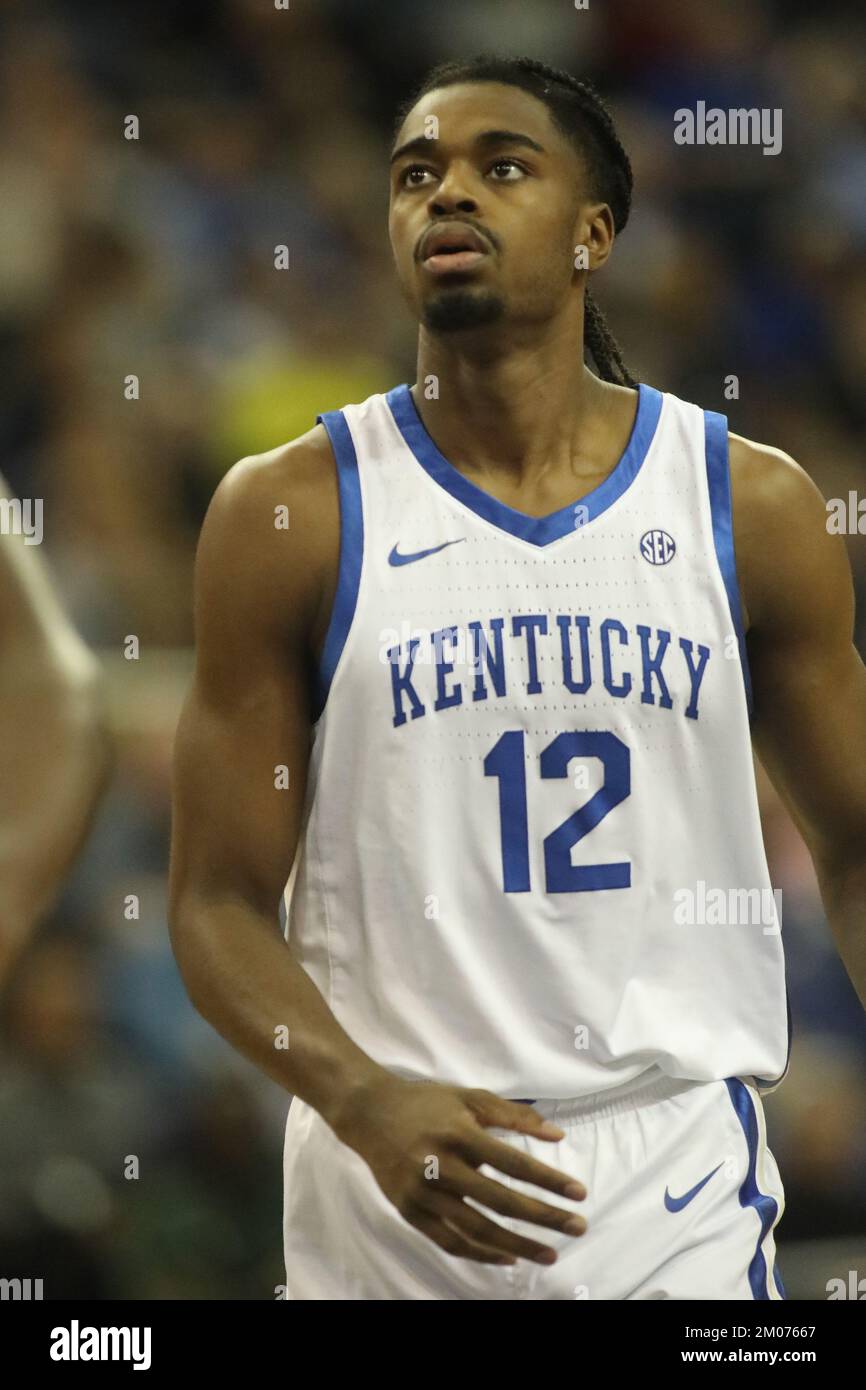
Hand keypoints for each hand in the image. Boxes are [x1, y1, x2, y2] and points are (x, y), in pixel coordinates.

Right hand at [332, 1074, 586, 1265]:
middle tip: (578, 1227)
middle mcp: (440, 1166)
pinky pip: (450, 1241)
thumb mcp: (469, 1097)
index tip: (579, 1193)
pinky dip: (481, 1254)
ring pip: (477, 1229)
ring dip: (518, 1245)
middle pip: (500, 1201)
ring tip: (550, 1253)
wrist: (368, 1113)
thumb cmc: (425, 1103)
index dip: (548, 1180)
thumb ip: (513, 1115)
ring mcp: (422, 1193)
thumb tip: (558, 1134)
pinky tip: (509, 1257)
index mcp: (458, 1133)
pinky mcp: (409, 1212)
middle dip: (543, 1217)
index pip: (512, 1163)